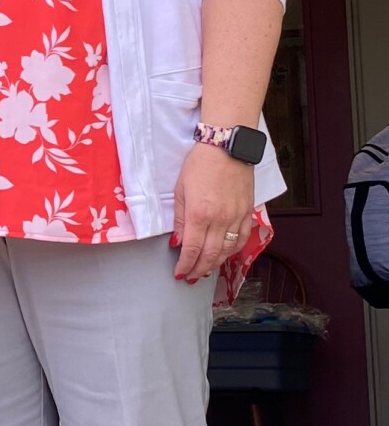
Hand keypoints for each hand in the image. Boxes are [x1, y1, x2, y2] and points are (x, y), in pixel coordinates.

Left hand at [172, 141, 254, 281]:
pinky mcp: (248, 212)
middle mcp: (220, 220)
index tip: (180, 274)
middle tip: (191, 277)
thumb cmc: (199, 165)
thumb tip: (177, 241)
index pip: (191, 250)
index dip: (185, 266)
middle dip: (199, 269)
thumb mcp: (180, 191)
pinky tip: (225, 255)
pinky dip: (233, 251)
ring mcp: (237, 217)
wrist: (227, 148)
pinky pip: (242, 238)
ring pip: (228, 250)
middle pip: (210, 255)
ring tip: (206, 270)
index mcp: (199, 215)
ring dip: (216, 264)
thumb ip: (179, 219)